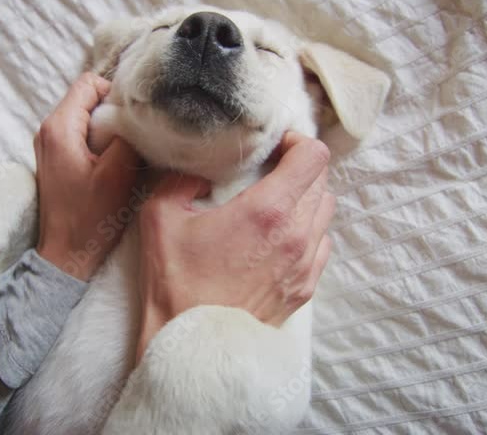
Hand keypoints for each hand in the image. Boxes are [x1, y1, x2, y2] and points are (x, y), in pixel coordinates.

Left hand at [35, 73, 140, 280]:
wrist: (66, 253)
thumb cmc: (90, 218)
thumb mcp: (117, 173)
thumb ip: (127, 135)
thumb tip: (138, 113)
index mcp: (59, 127)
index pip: (89, 83)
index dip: (115, 94)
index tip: (132, 119)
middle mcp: (48, 129)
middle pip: (87, 98)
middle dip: (112, 112)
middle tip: (132, 138)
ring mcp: (49, 144)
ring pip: (85, 116)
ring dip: (108, 129)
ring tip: (123, 154)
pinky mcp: (55, 158)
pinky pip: (81, 134)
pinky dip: (99, 142)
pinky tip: (111, 164)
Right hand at [135, 132, 334, 361]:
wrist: (192, 344)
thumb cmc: (176, 282)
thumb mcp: (160, 215)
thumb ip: (181, 179)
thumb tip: (198, 168)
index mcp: (267, 210)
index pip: (313, 156)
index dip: (297, 142)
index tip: (277, 146)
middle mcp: (296, 235)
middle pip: (322, 180)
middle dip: (299, 168)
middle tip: (271, 169)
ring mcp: (304, 264)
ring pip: (325, 213)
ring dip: (305, 199)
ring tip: (275, 202)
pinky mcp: (304, 288)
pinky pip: (321, 245)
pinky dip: (307, 232)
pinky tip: (278, 236)